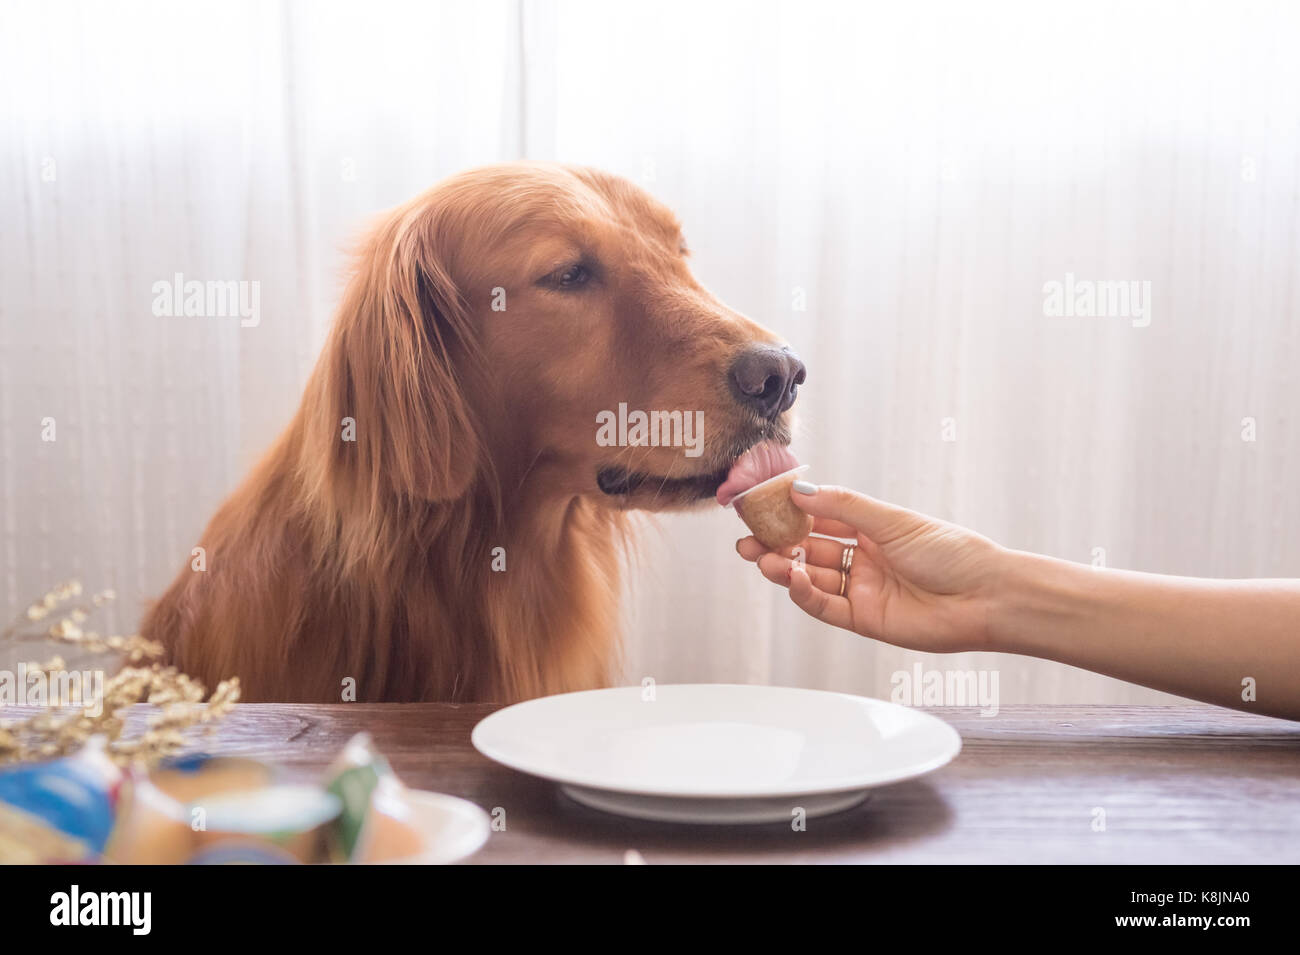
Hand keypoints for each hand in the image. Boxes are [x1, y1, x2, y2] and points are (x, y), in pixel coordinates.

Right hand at [736, 483, 1006, 652]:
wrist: (985, 597)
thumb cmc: (951, 553)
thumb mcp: (892, 521)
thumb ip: (845, 507)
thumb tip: (800, 491)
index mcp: (872, 529)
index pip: (820, 517)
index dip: (789, 512)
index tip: (760, 506)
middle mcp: (864, 558)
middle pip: (809, 549)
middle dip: (776, 544)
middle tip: (745, 539)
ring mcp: (862, 589)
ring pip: (811, 577)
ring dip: (784, 568)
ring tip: (761, 559)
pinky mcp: (864, 619)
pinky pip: (825, 606)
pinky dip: (804, 593)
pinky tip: (791, 579)